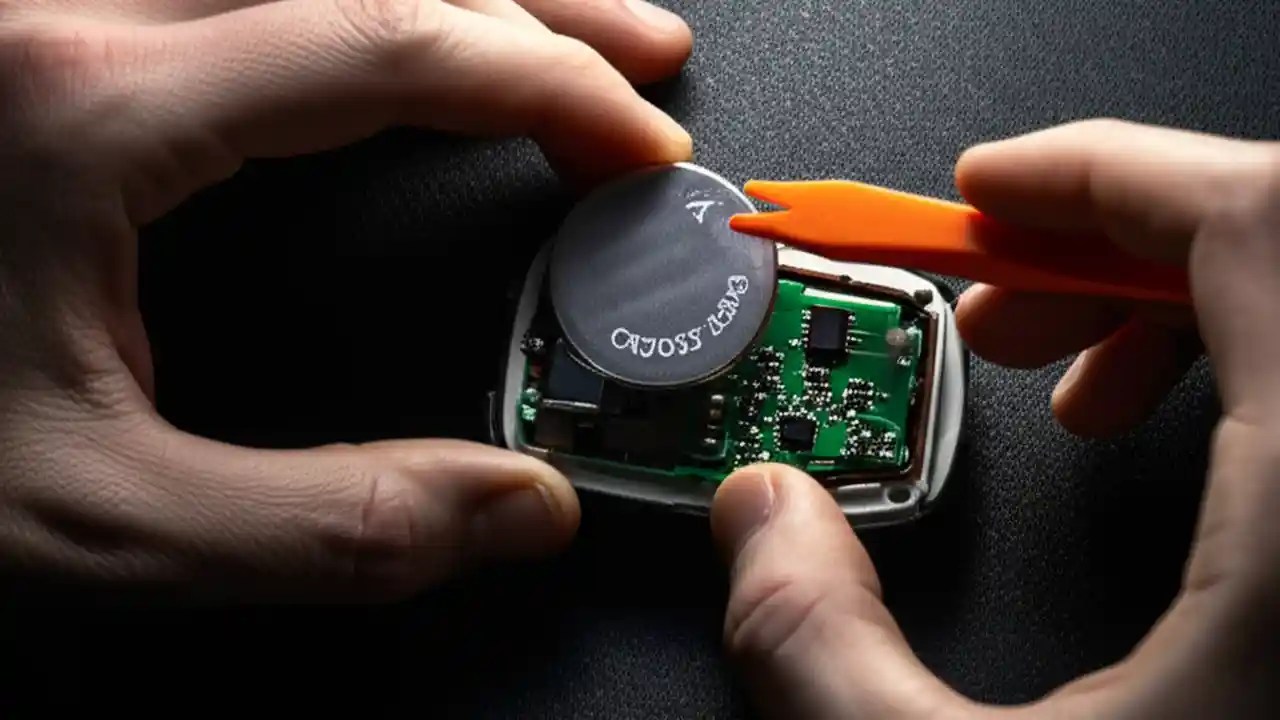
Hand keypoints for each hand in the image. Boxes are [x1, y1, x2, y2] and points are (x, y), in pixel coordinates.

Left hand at [0, 0, 692, 600]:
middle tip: (638, 62)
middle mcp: (58, 16)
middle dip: (532, 10)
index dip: (545, 87)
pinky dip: (354, 6)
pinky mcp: (41, 40)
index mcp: (79, 109)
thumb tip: (509, 509)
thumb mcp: (93, 520)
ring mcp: (47, 10)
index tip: (632, 143)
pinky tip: (393, 34)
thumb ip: (324, 529)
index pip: (389, 48)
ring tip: (554, 29)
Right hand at [711, 120, 1279, 717]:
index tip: (986, 192)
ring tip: (1061, 386)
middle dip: (1112, 246)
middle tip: (999, 305)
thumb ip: (823, 648)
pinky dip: (1227, 372)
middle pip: (1278, 247)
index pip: (1254, 224)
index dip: (1103, 172)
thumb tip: (760, 515)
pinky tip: (1142, 449)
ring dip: (1169, 308)